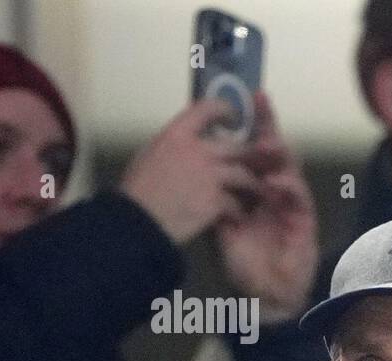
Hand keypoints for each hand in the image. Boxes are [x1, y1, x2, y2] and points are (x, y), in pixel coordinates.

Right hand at [120, 99, 257, 245]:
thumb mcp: (148, 155)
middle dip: (249, 156)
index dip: (223, 109)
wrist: (137, 220)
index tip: (231, 116)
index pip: (206, 109)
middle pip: (237, 146)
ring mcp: (210, 176)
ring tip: (251, 193)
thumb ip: (172, 146)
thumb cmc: (136, 190)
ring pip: (244, 175)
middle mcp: (197, 151)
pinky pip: (237, 203)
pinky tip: (236, 216)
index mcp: (176, 135)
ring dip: (249, 186)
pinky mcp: (216, 201)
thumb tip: (184, 144)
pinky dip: (238, 211)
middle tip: (255, 163)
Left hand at [216, 92, 319, 322]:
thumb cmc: (245, 265)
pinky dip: (288, 190)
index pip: (253, 153)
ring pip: (290, 172)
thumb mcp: (222, 227)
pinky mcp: (304, 225)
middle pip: (275, 155)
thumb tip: (199, 174)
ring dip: (280, 156)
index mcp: (255, 191)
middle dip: (270, 129)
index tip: (248, 99)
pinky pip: (299, 202)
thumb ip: (217, 201)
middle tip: (263, 106)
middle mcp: (275, 194)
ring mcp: (291, 208)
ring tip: (268, 143)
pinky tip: (276, 182)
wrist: (262, 300)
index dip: (253, 126)